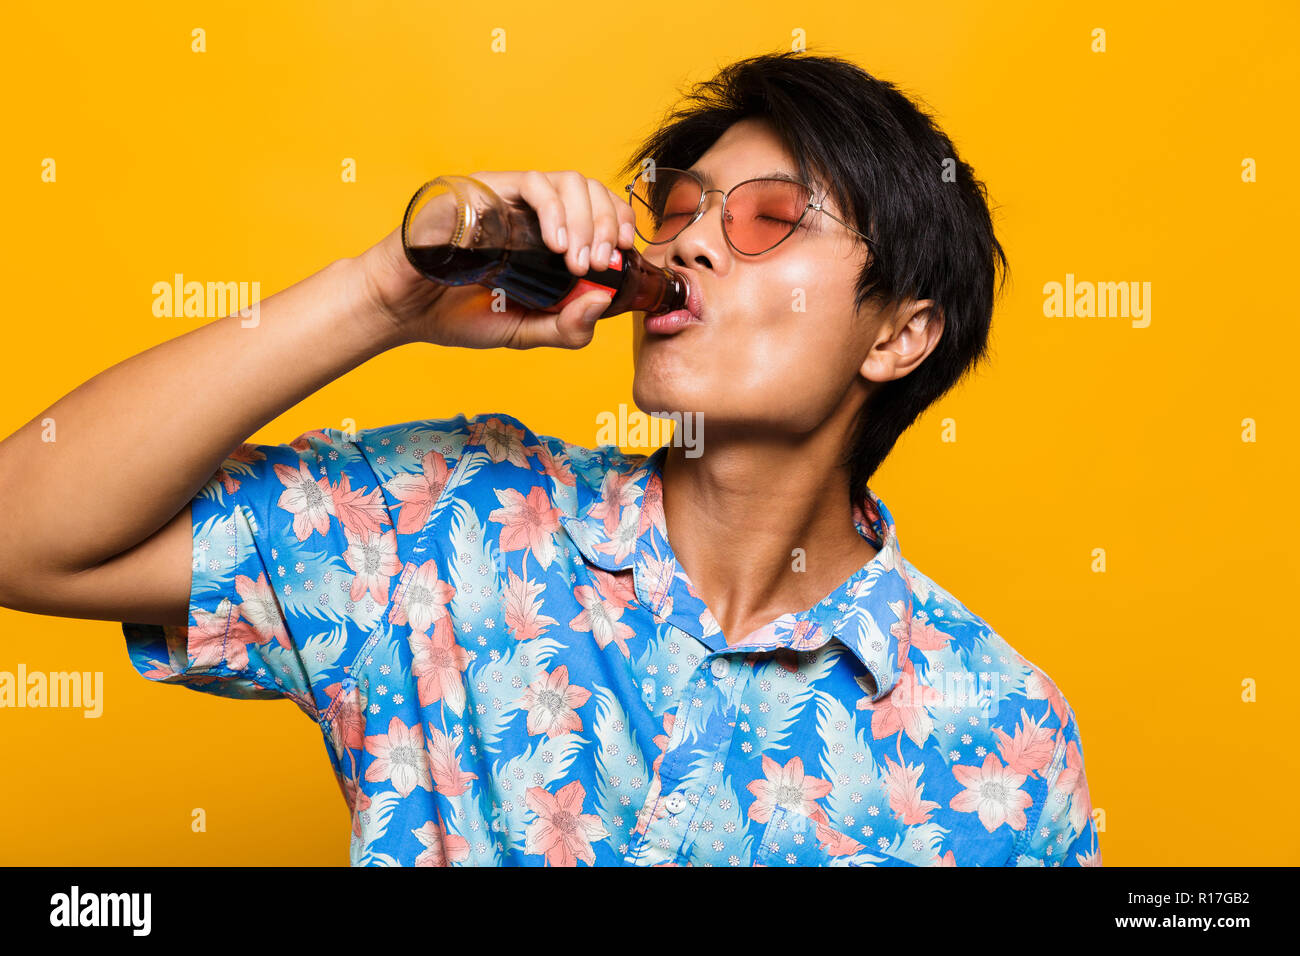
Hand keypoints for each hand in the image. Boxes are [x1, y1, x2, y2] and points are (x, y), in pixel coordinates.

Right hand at [355, 169, 637, 349]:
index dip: (618, 223)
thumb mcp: (525, 333)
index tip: (624, 253)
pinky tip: (558, 244)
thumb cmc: (456, 316)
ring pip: (566, 182)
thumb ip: (567, 328)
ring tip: (579, 262)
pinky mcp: (481, 190)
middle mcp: (528, 209)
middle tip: (599, 265)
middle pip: (588, 191)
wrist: (399, 310)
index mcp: (543, 234)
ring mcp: (505, 196)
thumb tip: (605, 299)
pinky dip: (554, 211)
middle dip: (606, 225)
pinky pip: (531, 184)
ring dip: (586, 219)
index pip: (596, 209)